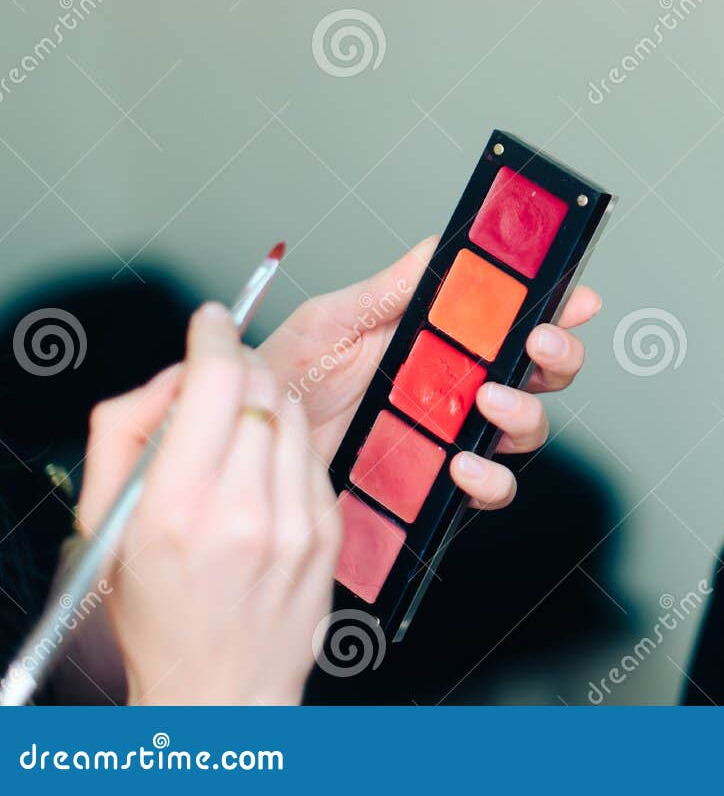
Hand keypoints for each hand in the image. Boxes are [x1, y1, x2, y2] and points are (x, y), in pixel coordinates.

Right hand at [78, 303, 338, 704]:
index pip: (215, 381)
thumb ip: (126, 433)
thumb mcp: (107, 524)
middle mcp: (242, 511)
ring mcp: (295, 521)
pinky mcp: (328, 530)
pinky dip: (286, 447)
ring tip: (235, 434)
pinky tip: (261, 475)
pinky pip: (312, 454)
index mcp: (176, 507)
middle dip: (237, 367)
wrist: (220, 689)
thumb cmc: (158, 613)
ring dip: (264, 403)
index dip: (214, 336)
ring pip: (292, 414)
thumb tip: (172, 374)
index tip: (211, 321)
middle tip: (217, 377)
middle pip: (260, 388)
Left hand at [256, 237, 601, 508]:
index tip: (576, 297)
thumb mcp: (334, 319)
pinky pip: (488, 490)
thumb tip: (442, 245)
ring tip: (489, 402)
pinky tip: (461, 465)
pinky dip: (489, 480)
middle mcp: (459, 388)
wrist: (244, 443)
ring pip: (526, 430)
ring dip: (524, 414)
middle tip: (537, 345)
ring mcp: (453, 438)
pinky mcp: (436, 486)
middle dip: (559, 356)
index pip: (518, 319)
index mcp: (444, 339)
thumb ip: (392, 288)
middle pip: (541, 374)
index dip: (559, 306)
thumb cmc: (286, 378)